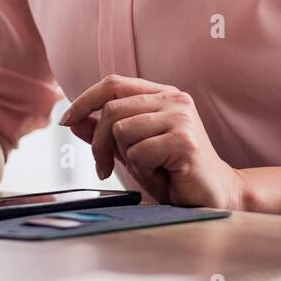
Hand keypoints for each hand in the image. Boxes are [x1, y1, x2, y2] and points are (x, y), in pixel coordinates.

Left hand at [60, 74, 244, 209]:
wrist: (214, 196)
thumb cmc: (173, 173)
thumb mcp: (132, 150)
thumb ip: (105, 133)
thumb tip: (72, 119)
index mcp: (162, 94)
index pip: (113, 83)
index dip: (85, 100)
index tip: (66, 121)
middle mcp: (174, 99)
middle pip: (111, 109)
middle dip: (99, 144)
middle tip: (105, 169)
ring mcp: (181, 118)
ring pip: (122, 131)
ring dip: (127, 160)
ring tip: (150, 169)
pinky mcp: (184, 141)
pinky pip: (138, 153)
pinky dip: (143, 172)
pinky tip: (163, 176)